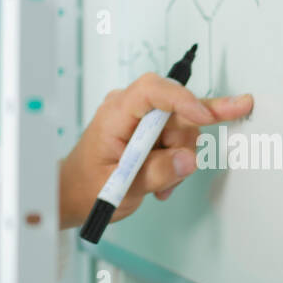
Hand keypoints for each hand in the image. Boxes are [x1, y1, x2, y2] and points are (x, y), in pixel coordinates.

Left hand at [58, 72, 253, 228]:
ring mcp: (139, 117)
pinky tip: (162, 179)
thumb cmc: (88, 187)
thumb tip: (189, 159)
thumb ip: (156, 173)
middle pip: (176, 110)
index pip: (151, 90)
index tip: (207, 116)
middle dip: (182, 144)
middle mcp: (129, 108)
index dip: (183, 99)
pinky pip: (177, 137)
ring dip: (179, 157)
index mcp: (115, 114)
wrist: (75, 192)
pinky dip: (176, 160)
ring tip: (160, 182)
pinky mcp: (148, 127)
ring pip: (182, 126)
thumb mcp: (121, 188)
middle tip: (172, 172)